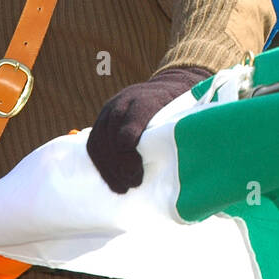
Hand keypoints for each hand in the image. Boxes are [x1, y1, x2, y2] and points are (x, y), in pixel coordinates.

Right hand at [87, 66, 209, 193]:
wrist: (162, 91)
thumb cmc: (176, 108)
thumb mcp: (183, 114)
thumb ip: (178, 129)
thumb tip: (184, 154)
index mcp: (145, 99)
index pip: (132, 118)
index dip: (130, 140)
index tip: (136, 166)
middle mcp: (123, 102)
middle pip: (112, 134)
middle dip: (120, 163)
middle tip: (134, 182)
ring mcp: (108, 112)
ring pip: (100, 142)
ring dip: (109, 168)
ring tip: (122, 187)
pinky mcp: (101, 124)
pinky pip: (94, 145)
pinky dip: (101, 165)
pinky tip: (113, 181)